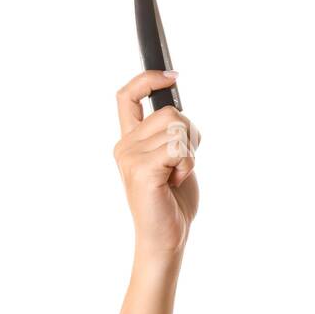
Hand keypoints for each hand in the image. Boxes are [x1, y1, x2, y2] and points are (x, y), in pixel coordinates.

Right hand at [115, 71, 199, 253]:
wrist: (167, 237)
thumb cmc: (171, 202)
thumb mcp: (172, 159)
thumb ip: (170, 134)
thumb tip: (180, 112)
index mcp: (129, 141)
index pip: (128, 96)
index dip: (148, 79)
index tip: (172, 76)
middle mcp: (124, 146)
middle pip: (170, 113)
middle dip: (190, 135)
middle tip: (182, 164)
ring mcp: (130, 157)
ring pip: (177, 128)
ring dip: (189, 153)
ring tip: (176, 176)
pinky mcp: (141, 169)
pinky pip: (178, 147)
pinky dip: (187, 164)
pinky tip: (175, 182)